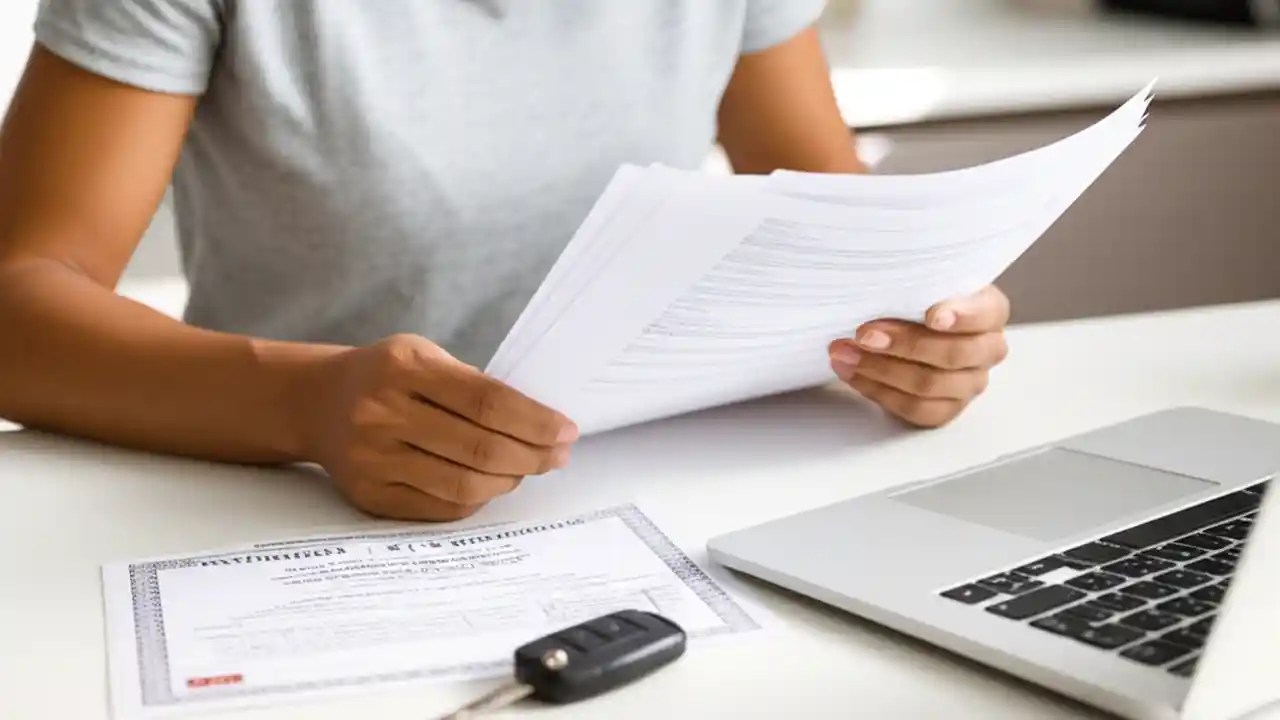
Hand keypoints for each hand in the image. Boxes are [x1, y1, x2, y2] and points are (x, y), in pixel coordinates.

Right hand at [303, 335, 577, 521]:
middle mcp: (383, 414)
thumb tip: (539, 424)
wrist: (313, 401)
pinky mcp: (370, 495)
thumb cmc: (384, 376)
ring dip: (509, 480)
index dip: (535, 421)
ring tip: (526, 468)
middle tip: (557, 456)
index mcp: (404, 368)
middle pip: (480, 448)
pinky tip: (490, 483)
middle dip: (533, 456)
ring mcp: (373, 459)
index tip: (566, 431)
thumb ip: (473, 385)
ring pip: (464, 485)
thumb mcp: (423, 356)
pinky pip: (441, 507)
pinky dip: (477, 499)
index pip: (487, 401)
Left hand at [828, 286, 1010, 427]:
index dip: (960, 317)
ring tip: (843, 351)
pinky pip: (914, 409)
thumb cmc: (914, 295)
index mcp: (989, 309)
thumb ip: (915, 276)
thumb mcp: (920, 276)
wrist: (903, 322)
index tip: (931, 316)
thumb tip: (880, 267)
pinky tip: (850, 372)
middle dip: (904, 344)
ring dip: (879, 369)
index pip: (984, 314)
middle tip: (864, 333)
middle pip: (953, 354)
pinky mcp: (945, 408)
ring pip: (929, 385)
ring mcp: (969, 383)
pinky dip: (876, 390)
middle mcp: (987, 349)